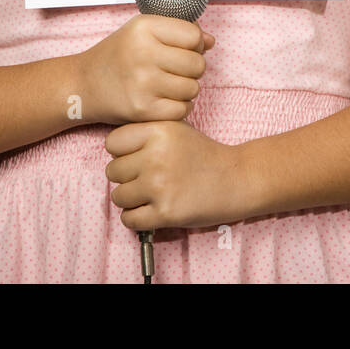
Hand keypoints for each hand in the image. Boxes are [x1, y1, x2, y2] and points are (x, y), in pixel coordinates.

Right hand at [76, 14, 214, 125]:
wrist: (84, 85)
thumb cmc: (118, 56)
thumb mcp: (142, 32)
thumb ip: (178, 31)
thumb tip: (211, 41)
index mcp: (144, 28)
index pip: (194, 36)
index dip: (195, 44)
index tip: (183, 49)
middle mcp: (143, 53)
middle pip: (198, 64)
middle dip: (192, 69)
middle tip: (175, 70)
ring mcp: (143, 83)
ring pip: (193, 88)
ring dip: (186, 89)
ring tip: (168, 85)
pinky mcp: (143, 109)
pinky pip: (183, 109)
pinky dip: (179, 107)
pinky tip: (164, 100)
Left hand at [105, 120, 248, 230]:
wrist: (237, 179)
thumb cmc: (204, 155)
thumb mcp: (176, 129)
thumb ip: (145, 132)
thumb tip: (112, 149)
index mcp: (158, 131)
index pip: (112, 143)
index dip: (122, 152)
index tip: (137, 157)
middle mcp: (156, 156)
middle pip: (112, 171)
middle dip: (128, 177)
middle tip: (150, 177)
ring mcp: (159, 186)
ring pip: (118, 197)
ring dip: (132, 199)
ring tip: (154, 194)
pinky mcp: (165, 213)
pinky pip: (129, 219)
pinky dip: (138, 218)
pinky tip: (154, 209)